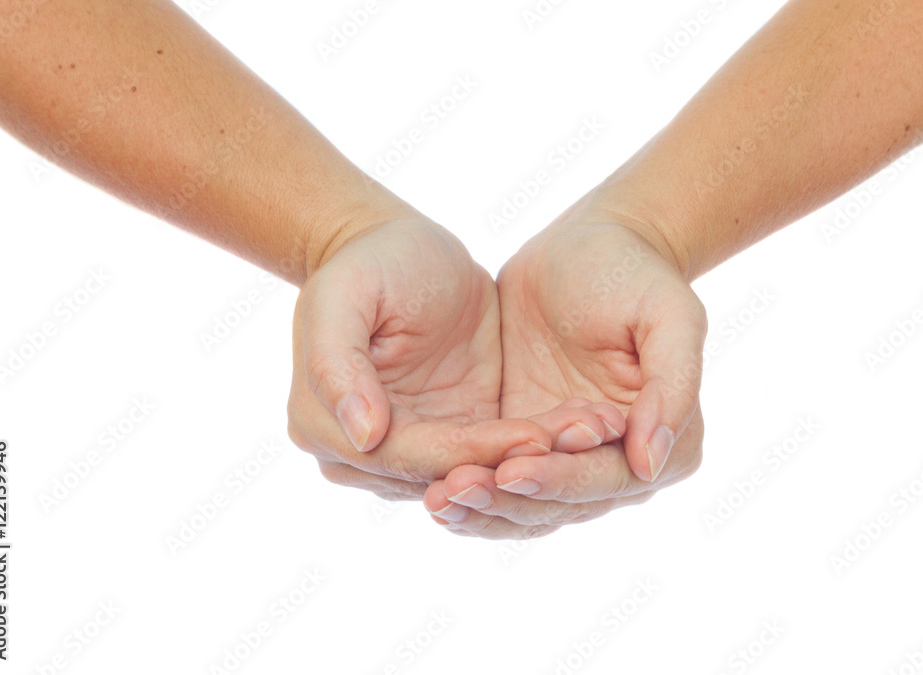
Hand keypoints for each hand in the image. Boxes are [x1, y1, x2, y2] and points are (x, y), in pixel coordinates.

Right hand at [286, 218, 623, 500]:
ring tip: (597, 432)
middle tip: (586, 438)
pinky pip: (498, 452)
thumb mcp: (343, 297)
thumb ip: (335, 363)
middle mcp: (363, 455)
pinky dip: (542, 444)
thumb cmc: (367, 262)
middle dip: (519, 463)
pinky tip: (588, 426)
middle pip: (449, 475)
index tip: (535, 436)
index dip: (474, 451)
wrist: (400, 249)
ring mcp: (410, 451)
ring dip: (540, 460)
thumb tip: (363, 436)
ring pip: (480, 472)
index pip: (410, 459)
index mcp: (324, 427)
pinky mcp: (453, 436)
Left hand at [424, 200, 707, 536]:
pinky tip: (429, 491)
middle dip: (506, 502)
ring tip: (435, 499)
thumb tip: (651, 463)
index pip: (606, 479)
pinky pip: (498, 480)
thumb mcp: (669, 315)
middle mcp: (622, 464)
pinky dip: (470, 493)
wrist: (588, 246)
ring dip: (481, 510)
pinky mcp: (527, 441)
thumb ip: (673, 386)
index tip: (510, 472)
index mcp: (669, 442)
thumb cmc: (634, 272)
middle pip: (560, 504)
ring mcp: (572, 458)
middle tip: (453, 490)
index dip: (558, 481)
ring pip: (525, 505)